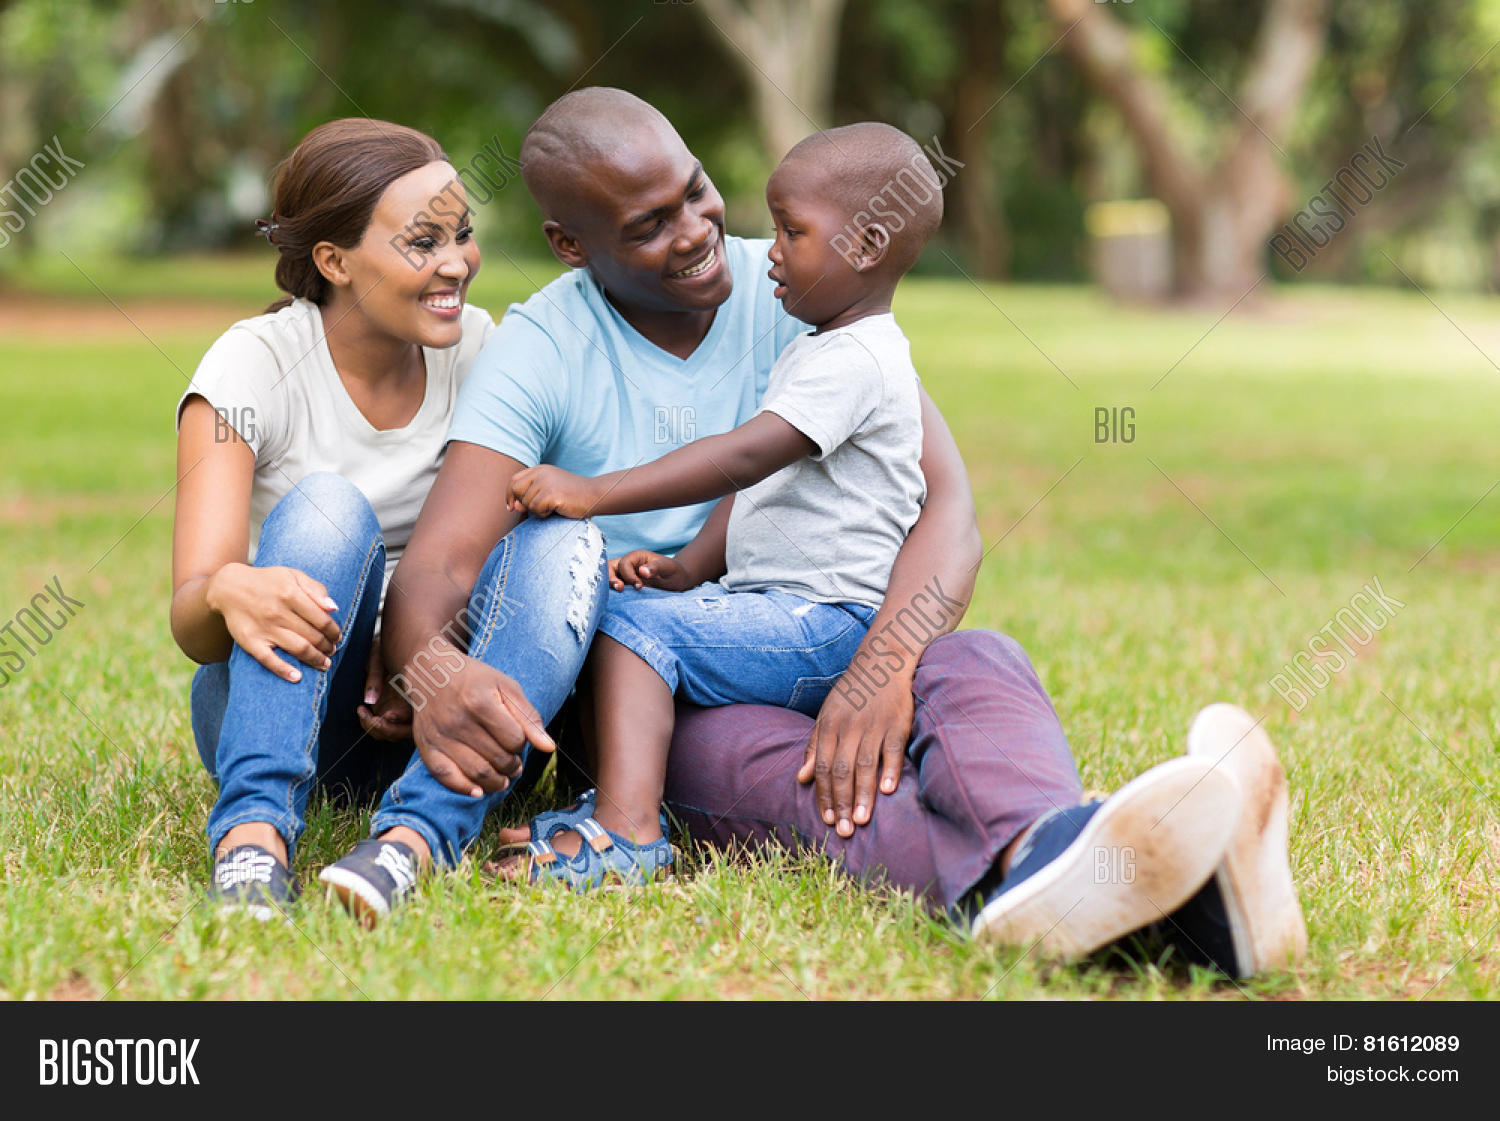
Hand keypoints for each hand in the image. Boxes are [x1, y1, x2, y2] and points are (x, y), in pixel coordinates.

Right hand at [206, 562, 340, 682]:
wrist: (229, 587)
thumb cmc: (267, 581)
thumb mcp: (292, 575)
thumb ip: (315, 589)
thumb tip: (333, 608)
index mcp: (290, 593)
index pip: (321, 619)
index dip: (333, 631)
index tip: (337, 636)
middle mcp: (278, 612)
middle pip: (312, 636)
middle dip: (327, 646)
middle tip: (332, 650)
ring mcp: (264, 628)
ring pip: (298, 649)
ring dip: (315, 659)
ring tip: (324, 663)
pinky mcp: (250, 641)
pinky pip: (269, 660)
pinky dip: (284, 670)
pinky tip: (297, 677)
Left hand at [357, 637, 413, 740]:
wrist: (387, 639)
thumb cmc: (385, 643)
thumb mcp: (378, 655)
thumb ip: (375, 676)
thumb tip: (369, 701)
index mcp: (418, 689)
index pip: (416, 714)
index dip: (402, 720)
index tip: (387, 715)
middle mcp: (413, 703)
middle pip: (405, 731)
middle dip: (387, 730)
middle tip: (370, 719)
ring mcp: (402, 709)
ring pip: (394, 732)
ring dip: (377, 729)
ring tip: (362, 712)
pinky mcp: (390, 710)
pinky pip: (383, 726)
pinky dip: (371, 724)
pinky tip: (362, 710)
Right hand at [406, 653, 555, 797]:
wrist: (431, 673)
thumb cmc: (475, 680)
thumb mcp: (507, 687)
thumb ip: (529, 717)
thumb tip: (549, 748)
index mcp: (480, 702)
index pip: (514, 740)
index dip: (521, 744)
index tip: (517, 740)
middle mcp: (458, 721)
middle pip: (497, 759)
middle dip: (512, 767)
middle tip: (513, 764)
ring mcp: (441, 736)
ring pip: (477, 773)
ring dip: (496, 782)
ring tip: (502, 778)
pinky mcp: (426, 747)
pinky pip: (446, 778)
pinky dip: (465, 789)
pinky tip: (478, 791)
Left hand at [506, 464, 602, 518]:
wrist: (595, 495)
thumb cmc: (573, 497)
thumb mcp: (550, 491)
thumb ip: (531, 496)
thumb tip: (514, 506)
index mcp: (540, 469)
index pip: (514, 480)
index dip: (510, 494)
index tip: (512, 507)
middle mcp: (541, 473)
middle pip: (516, 490)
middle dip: (522, 503)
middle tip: (538, 509)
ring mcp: (546, 482)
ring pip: (526, 503)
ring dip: (537, 511)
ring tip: (553, 508)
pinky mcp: (552, 494)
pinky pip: (536, 509)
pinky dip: (544, 514)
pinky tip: (557, 510)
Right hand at [608, 550, 694, 591]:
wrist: (678, 580)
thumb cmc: (674, 571)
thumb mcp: (668, 568)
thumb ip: (655, 568)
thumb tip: (642, 571)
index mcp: (637, 557)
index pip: (624, 563)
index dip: (628, 575)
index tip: (639, 586)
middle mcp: (628, 564)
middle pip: (610, 567)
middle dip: (611, 578)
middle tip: (620, 588)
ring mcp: (625, 575)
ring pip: (609, 576)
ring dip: (609, 584)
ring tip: (617, 592)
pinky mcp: (626, 585)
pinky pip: (614, 586)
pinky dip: (612, 591)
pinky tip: (616, 599)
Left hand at [798, 663, 913, 836]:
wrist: (881, 663)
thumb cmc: (851, 695)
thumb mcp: (826, 715)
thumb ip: (814, 746)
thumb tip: (802, 777)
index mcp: (829, 727)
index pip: (823, 767)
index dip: (824, 795)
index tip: (827, 820)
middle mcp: (849, 728)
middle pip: (842, 770)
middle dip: (841, 802)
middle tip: (845, 830)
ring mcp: (874, 726)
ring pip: (866, 764)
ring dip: (863, 794)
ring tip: (861, 820)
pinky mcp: (897, 724)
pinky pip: (892, 749)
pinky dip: (890, 769)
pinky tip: (888, 791)